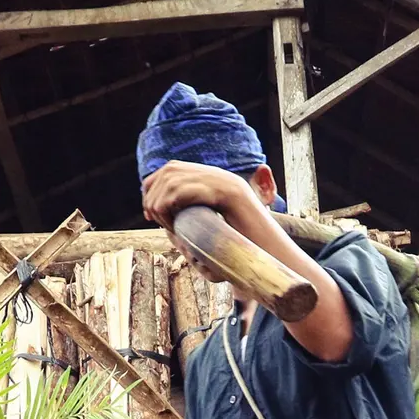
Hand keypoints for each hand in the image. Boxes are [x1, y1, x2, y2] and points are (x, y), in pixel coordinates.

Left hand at [142, 161, 256, 236]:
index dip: (153, 189)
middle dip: (152, 198)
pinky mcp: (223, 192)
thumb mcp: (209, 226)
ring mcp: (221, 181)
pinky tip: (176, 226)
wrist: (268, 249)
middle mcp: (216, 175)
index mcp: (212, 178)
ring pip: (170, 182)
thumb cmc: (237, 246)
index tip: (150, 214)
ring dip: (160, 207)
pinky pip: (181, 192)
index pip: (170, 169)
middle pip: (167, 172)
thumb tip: (158, 214)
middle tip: (156, 222)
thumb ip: (189, 215)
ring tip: (169, 227)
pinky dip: (170, 210)